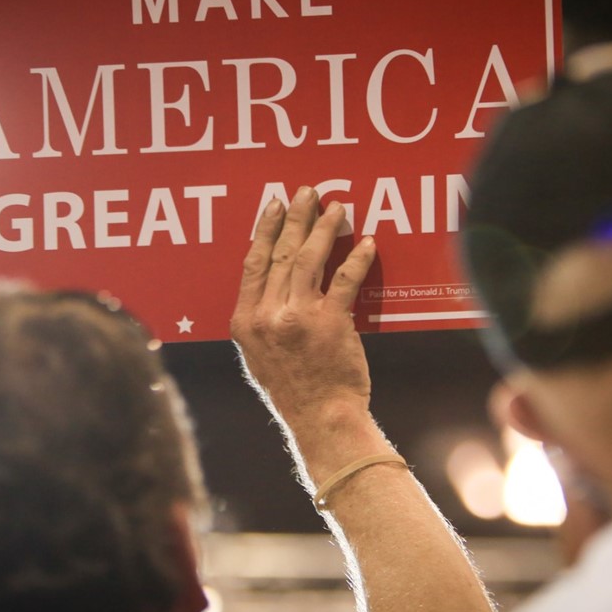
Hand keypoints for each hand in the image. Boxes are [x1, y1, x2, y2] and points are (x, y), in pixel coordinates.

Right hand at [230, 185, 377, 438]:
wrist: (320, 419)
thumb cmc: (293, 391)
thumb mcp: (258, 356)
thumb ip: (259, 320)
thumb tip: (267, 288)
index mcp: (244, 322)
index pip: (253, 263)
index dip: (265, 229)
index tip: (275, 205)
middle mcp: (267, 316)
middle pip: (281, 253)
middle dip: (296, 218)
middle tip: (308, 192)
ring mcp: (298, 318)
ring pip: (309, 260)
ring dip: (324, 229)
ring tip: (337, 207)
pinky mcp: (331, 324)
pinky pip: (344, 281)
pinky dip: (356, 259)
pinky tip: (367, 243)